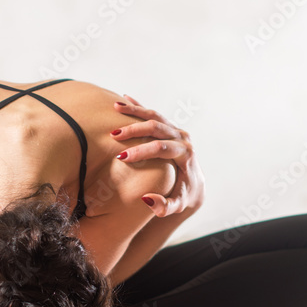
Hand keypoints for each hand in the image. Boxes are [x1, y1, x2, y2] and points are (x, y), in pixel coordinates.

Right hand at [112, 94, 204, 217]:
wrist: (193, 183)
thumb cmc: (183, 194)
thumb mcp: (177, 204)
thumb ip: (165, 207)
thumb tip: (147, 200)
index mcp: (185, 154)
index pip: (161, 148)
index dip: (141, 151)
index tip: (121, 157)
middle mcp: (182, 138)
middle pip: (157, 128)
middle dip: (134, 130)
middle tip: (113, 135)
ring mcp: (176, 130)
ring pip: (154, 115)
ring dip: (134, 110)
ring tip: (114, 106)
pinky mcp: (169, 126)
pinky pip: (152, 113)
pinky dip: (137, 105)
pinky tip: (123, 99)